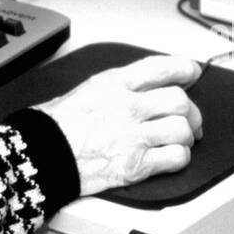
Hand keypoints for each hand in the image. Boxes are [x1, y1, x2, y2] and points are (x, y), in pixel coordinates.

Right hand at [34, 55, 202, 195]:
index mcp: (114, 83)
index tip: (191, 73)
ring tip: (179, 139)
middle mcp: (127, 107)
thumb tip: (146, 82)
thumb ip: (119, 84)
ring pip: (183, 130)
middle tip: (189, 117)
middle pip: (180, 101)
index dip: (185, 69)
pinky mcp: (136, 165)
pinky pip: (176, 158)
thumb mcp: (88, 88)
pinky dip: (180, 157)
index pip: (162, 67)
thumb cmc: (57, 124)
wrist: (42, 155)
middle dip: (190, 111)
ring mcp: (133, 137)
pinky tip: (170, 156)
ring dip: (186, 136)